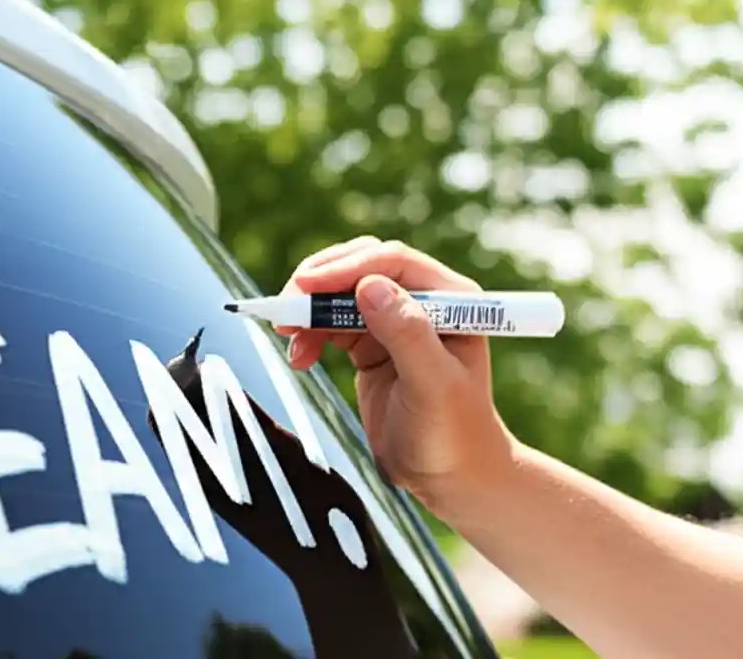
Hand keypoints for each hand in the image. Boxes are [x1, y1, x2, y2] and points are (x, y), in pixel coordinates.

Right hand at [278, 237, 518, 518]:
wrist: (451, 478)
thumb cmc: (455, 436)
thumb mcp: (433, 386)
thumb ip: (406, 334)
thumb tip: (369, 287)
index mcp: (452, 300)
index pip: (393, 262)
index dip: (347, 268)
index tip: (308, 285)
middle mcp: (425, 303)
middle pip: (362, 268)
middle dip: (320, 283)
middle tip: (287, 307)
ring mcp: (395, 322)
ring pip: (341, 293)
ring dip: (309, 309)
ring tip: (287, 336)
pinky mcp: (372, 345)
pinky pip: (332, 322)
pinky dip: (310, 333)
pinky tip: (300, 357)